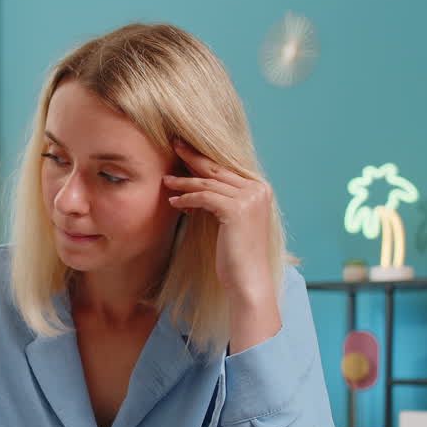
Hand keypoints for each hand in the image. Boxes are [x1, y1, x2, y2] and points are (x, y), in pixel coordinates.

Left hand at [162, 139, 280, 352]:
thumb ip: (221, 202)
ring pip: (209, 182)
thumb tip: (198, 187)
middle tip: (173, 145)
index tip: (184, 151)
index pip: (226, 169)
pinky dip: (187, 198)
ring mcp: (250, 198)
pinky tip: (174, 201)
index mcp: (260, 189)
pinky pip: (205, 197)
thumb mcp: (230, 222)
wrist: (248, 281)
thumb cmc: (236, 256)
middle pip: (218, 169)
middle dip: (193, 157)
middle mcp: (258, 189)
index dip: (203, 161)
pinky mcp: (237, 210)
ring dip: (184, 181)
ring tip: (166, 181)